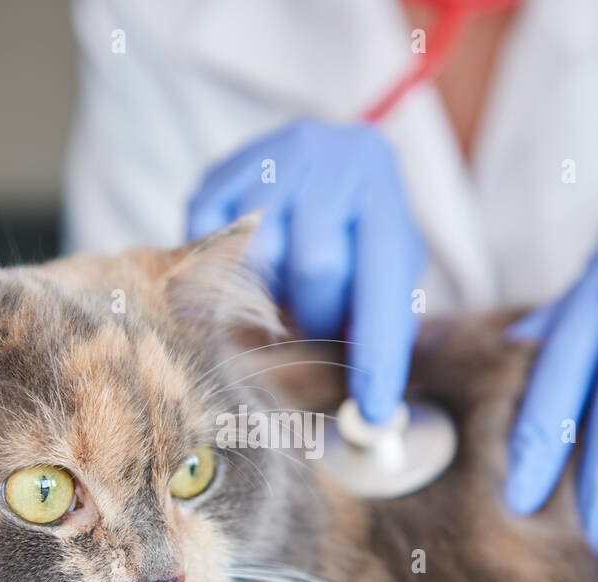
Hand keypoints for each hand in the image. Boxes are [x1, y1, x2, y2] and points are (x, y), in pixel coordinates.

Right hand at [187, 119, 425, 423]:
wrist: (330, 156)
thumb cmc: (362, 232)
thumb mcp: (388, 267)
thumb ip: (381, 323)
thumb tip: (369, 408)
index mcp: (382, 196)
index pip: (381, 286)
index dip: (376, 353)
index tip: (373, 411)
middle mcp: (330, 165)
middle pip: (314, 267)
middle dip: (314, 314)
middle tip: (311, 322)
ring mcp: (269, 162)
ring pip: (257, 257)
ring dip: (266, 296)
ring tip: (278, 293)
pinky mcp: (218, 175)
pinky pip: (209, 242)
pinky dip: (222, 272)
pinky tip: (244, 266)